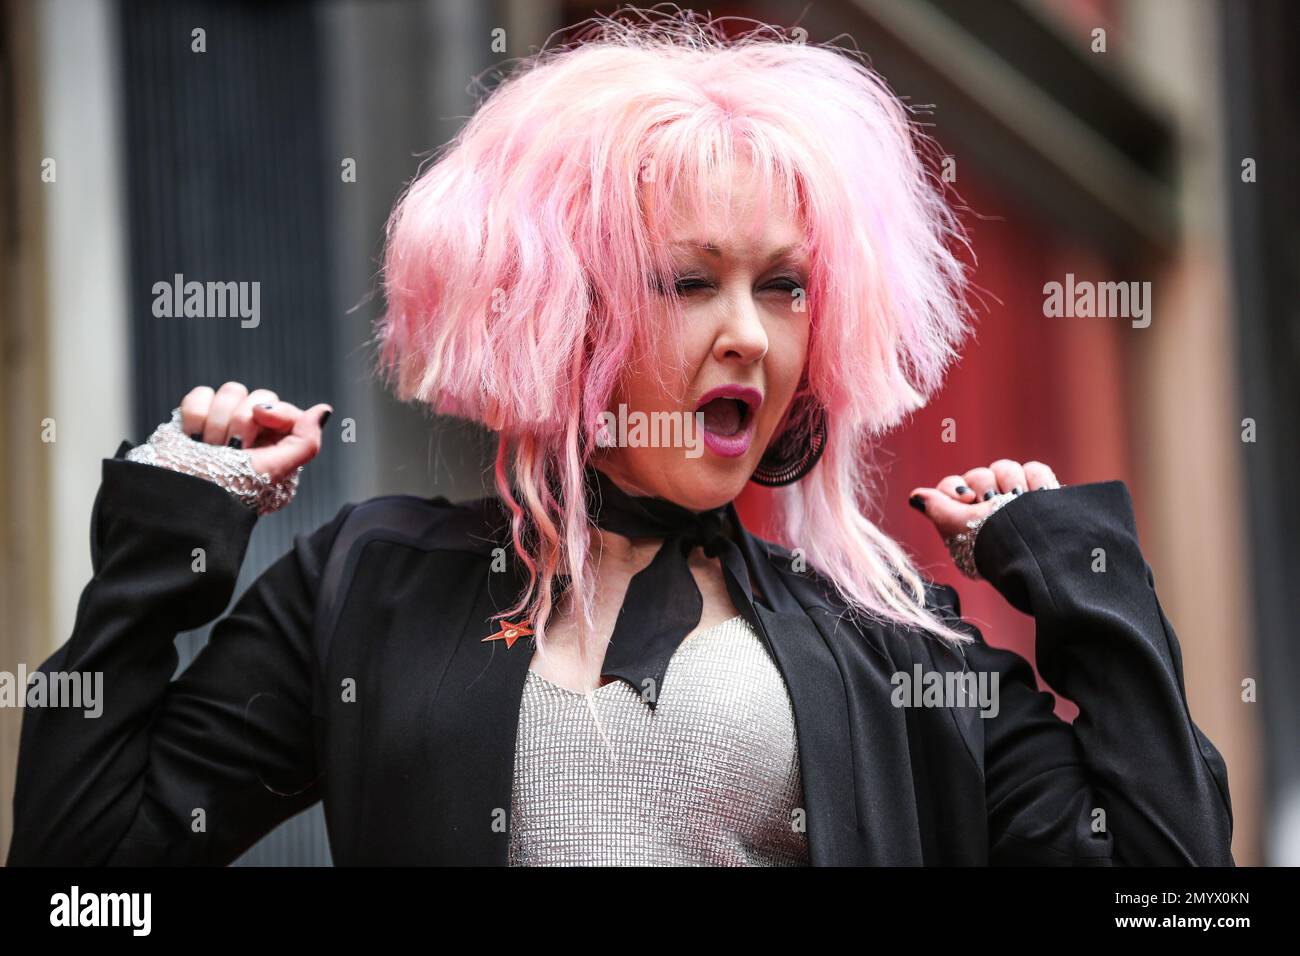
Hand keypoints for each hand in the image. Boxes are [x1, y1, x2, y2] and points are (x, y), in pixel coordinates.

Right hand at [180, 382, 332, 480]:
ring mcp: (222, 421)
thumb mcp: (277, 471)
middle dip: (243, 421)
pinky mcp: (194, 416)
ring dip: (219, 421)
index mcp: (274, 443)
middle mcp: (252, 431)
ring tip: (211, 448)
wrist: (182, 495)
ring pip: (232, 390)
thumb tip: (323, 409)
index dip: (276, 410)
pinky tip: (193, 437)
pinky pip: (202, 394)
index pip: (285, 407)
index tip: (263, 417)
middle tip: (233, 448)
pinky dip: (196, 415)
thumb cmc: (231, 489)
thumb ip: (306, 441)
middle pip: (260, 395)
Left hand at [908, 459, 1060, 539]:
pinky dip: (1037, 480)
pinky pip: (1034, 470)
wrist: (1036, 551)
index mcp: (967, 519)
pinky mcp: (1044, 494)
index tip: (967, 499)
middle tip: (993, 504)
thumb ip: (935, 508)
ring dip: (1010, 481)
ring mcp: (1017, 499)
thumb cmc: (990, 543)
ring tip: (1018, 500)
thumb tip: (915, 497)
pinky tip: (1038, 495)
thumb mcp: (956, 527)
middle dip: (984, 486)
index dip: (955, 488)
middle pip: (979, 475)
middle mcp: (990, 508)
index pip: (952, 486)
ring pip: (1005, 468)